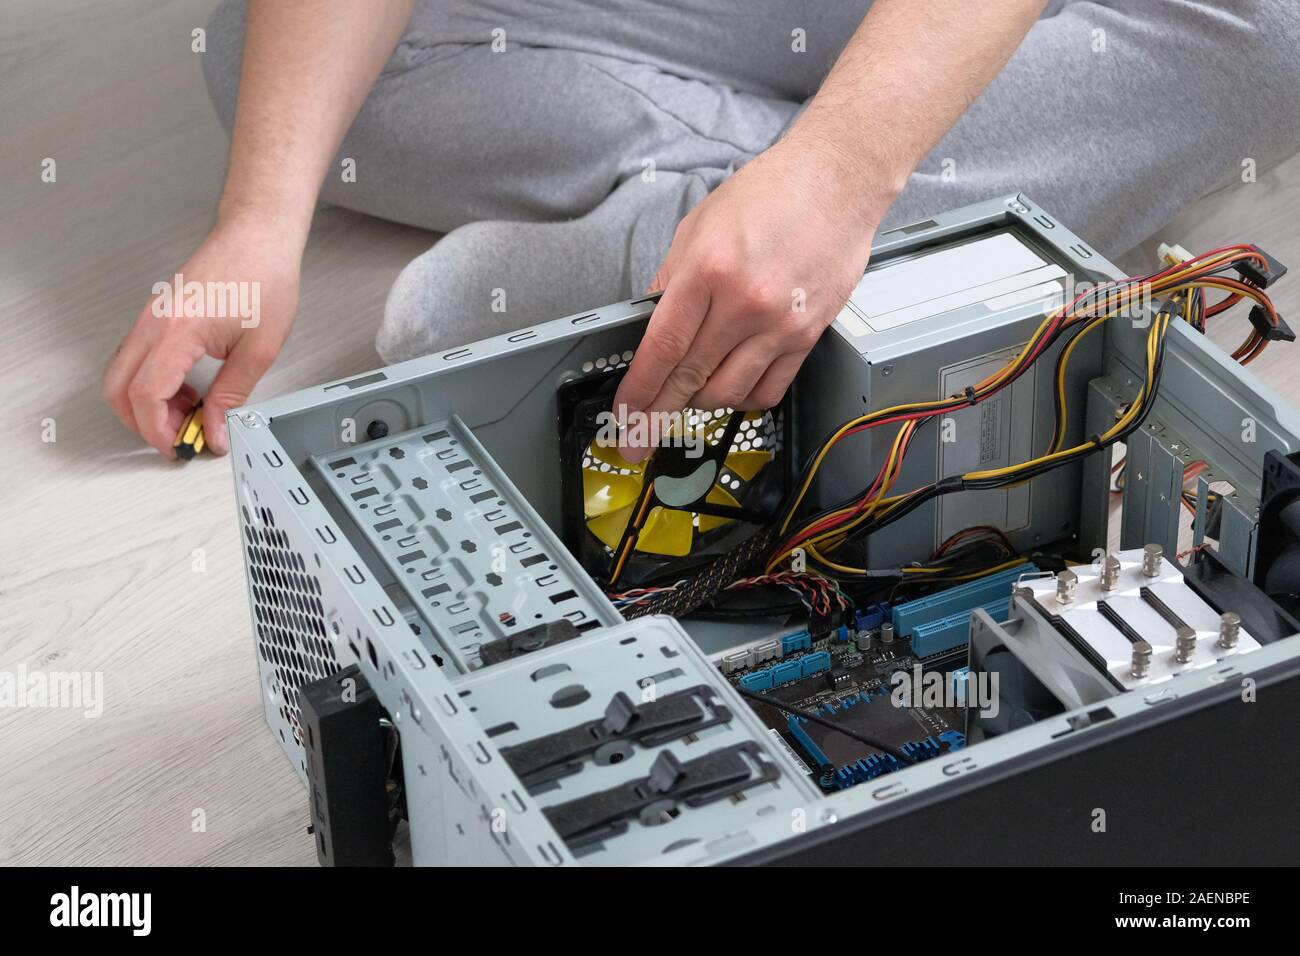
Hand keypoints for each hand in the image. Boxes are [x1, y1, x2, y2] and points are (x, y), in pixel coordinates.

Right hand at [102, 218, 300, 456]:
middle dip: (142, 423)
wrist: (257, 235)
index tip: (178, 448)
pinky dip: (152, 383)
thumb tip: (217, 430)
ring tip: (191, 413)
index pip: (145, 396)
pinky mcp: (157, 315)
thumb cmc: (263, 276)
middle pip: (117, 389)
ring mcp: (151, 318)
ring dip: (147, 403)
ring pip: (122, 374)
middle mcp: (153, 324)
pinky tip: (187, 389)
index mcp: (176, 332)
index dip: (158, 431)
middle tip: (180, 437)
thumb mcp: (259, 349)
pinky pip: (138, 358)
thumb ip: (233, 395)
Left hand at [613, 136, 883, 462]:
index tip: (626, 411)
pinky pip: (770, 388)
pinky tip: (731, 392)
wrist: (838, 179)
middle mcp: (743, 303)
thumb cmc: (772, 191)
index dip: (639, 388)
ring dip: (700, 404)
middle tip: (639, 437)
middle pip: (689, 377)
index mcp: (707, 271)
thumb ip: (671, 279)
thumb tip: (651, 324)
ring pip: (728, 391)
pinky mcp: (807, 334)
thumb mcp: (699, 225)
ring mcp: (778, 323)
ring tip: (685, 401)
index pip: (662, 348)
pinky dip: (744, 399)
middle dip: (657, 414)